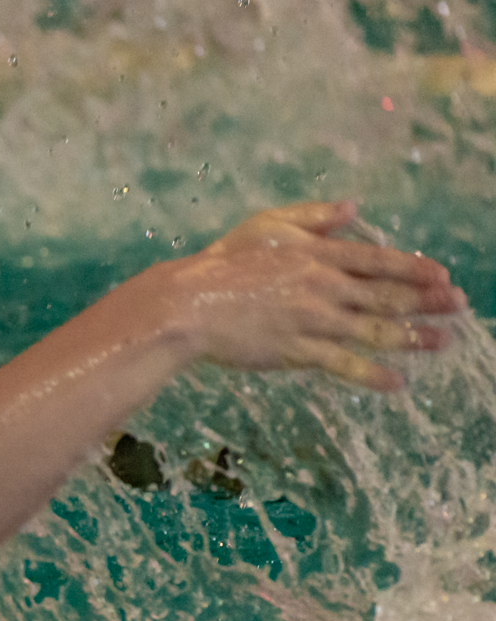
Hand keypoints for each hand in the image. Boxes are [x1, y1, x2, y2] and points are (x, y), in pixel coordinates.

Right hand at [140, 201, 464, 390]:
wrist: (190, 303)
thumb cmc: (223, 261)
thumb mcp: (267, 224)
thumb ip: (313, 217)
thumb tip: (352, 208)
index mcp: (317, 254)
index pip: (378, 261)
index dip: (414, 269)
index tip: (442, 275)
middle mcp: (323, 287)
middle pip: (385, 295)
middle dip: (427, 302)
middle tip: (459, 307)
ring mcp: (312, 321)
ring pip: (373, 329)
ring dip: (412, 336)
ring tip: (443, 341)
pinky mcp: (296, 351)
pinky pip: (342, 364)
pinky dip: (371, 373)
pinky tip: (397, 382)